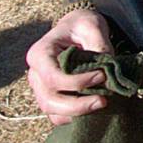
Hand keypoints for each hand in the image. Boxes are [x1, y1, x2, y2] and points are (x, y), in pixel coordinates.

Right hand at [26, 9, 113, 124]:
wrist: (75, 29)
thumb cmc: (81, 25)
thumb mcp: (91, 25)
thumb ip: (99, 44)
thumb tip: (108, 70)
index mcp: (39, 53)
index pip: (52, 77)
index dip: (77, 82)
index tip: (102, 76)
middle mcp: (35, 73)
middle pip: (48, 100)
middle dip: (77, 106)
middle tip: (103, 100)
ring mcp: (40, 87)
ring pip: (51, 111)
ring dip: (76, 113)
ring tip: (101, 103)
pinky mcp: (50, 96)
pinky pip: (57, 115)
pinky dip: (74, 117)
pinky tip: (93, 108)